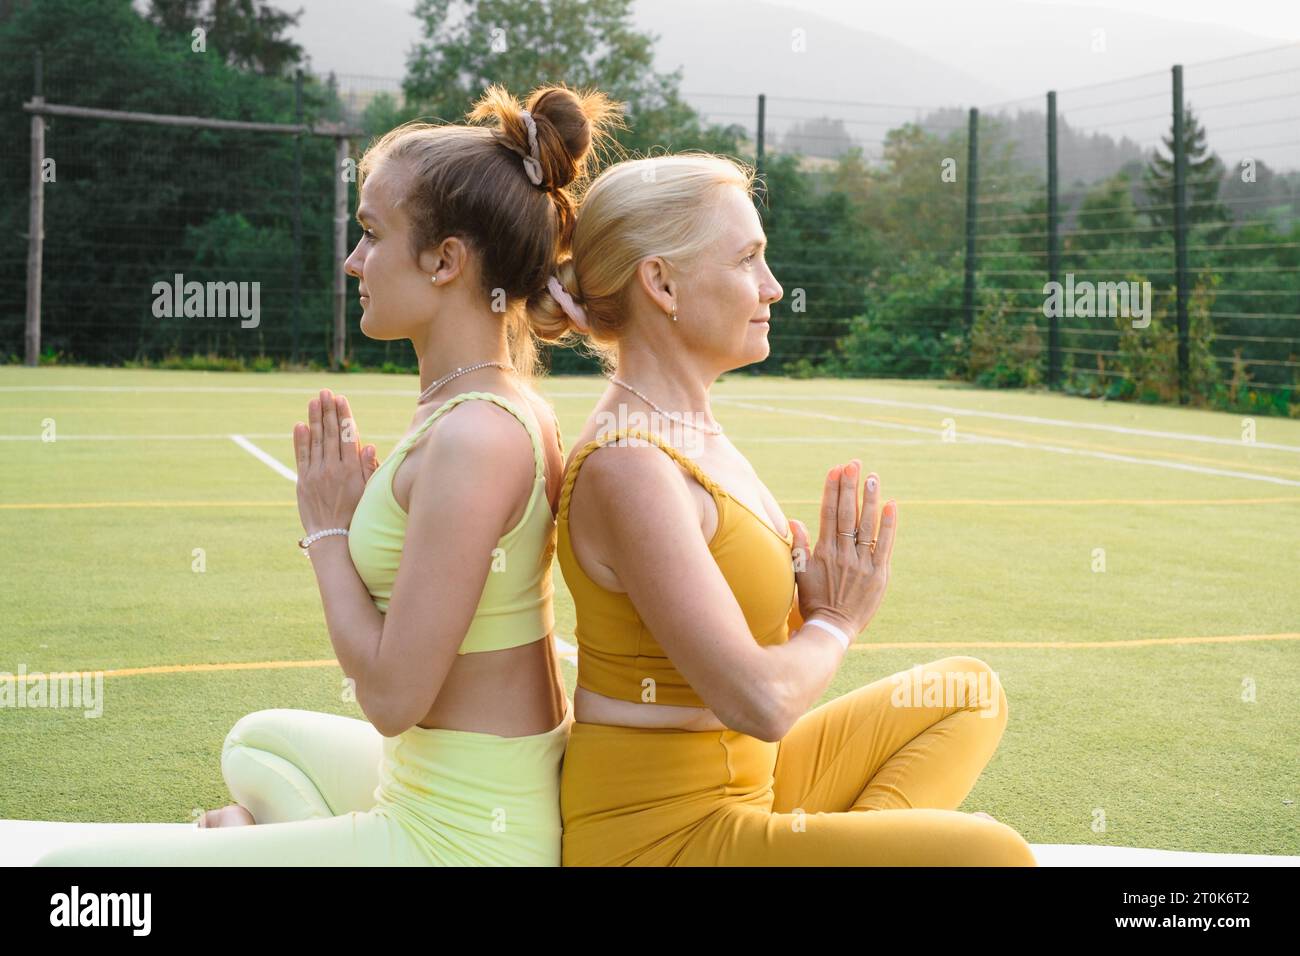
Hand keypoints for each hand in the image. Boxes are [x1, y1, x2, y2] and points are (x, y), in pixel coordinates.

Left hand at [292, 389, 378, 534]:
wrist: (332, 536)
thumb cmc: (356, 514)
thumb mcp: (368, 491)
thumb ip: (368, 467)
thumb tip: (368, 444)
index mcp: (351, 470)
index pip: (346, 436)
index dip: (343, 416)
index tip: (340, 399)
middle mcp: (332, 469)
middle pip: (329, 434)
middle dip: (327, 411)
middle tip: (325, 392)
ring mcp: (316, 474)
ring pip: (315, 440)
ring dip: (314, 419)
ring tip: (313, 401)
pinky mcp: (303, 480)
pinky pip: (301, 456)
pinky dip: (300, 440)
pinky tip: (300, 424)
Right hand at [789, 459, 896, 638]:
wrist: (832, 629)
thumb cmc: (814, 601)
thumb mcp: (800, 574)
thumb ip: (799, 547)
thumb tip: (794, 521)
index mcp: (824, 552)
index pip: (829, 514)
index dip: (832, 490)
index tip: (836, 470)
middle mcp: (843, 554)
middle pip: (847, 514)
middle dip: (850, 486)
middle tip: (854, 464)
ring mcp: (862, 564)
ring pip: (867, 525)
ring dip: (869, 499)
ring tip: (872, 477)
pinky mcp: (879, 574)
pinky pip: (885, 544)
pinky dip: (889, 524)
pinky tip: (891, 504)